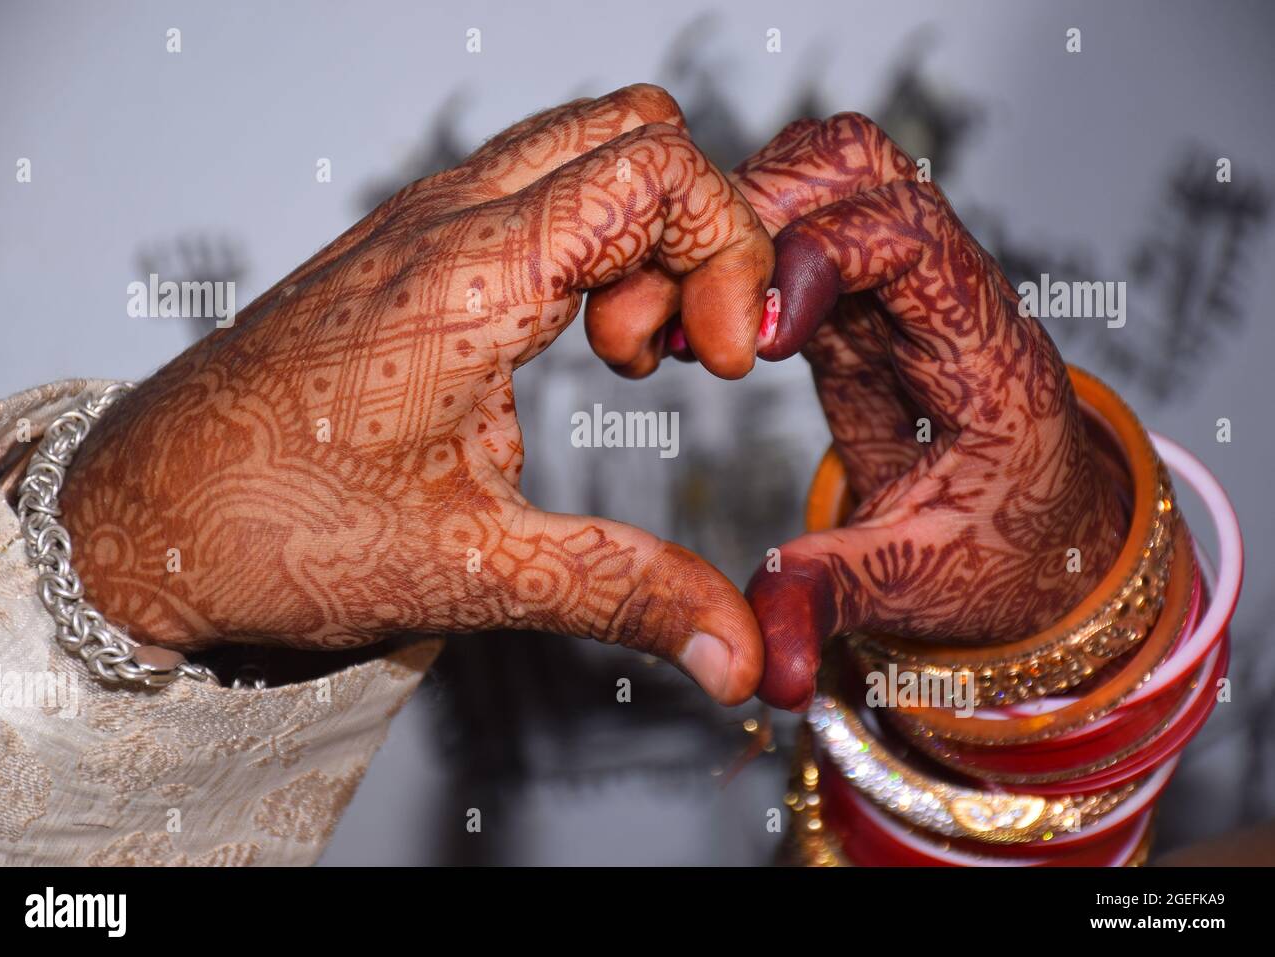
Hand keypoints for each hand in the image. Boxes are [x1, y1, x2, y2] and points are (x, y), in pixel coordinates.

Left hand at [60, 85, 773, 703]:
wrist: (145, 520)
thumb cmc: (270, 527)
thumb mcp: (473, 570)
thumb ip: (623, 592)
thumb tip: (733, 646)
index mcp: (475, 277)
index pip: (658, 170)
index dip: (726, 253)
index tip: (720, 361)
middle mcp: (447, 222)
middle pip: (633, 133)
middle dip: (691, 233)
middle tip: (677, 348)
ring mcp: (421, 227)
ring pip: (583, 151)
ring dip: (636, 238)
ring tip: (620, 352)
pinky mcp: (406, 254)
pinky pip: (533, 192)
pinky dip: (586, 245)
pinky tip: (565, 343)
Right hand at [590, 114, 1126, 710]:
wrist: (1036, 537)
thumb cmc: (1003, 552)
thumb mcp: (918, 586)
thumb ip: (833, 603)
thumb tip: (761, 668)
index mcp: (980, 354)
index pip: (911, 236)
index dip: (824, 254)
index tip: (756, 337)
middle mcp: (938, 293)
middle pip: (856, 164)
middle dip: (753, 210)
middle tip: (683, 305)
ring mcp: (889, 285)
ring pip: (813, 175)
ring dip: (731, 220)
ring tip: (672, 312)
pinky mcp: (848, 299)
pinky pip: (784, 229)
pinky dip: (722, 254)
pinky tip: (683, 326)